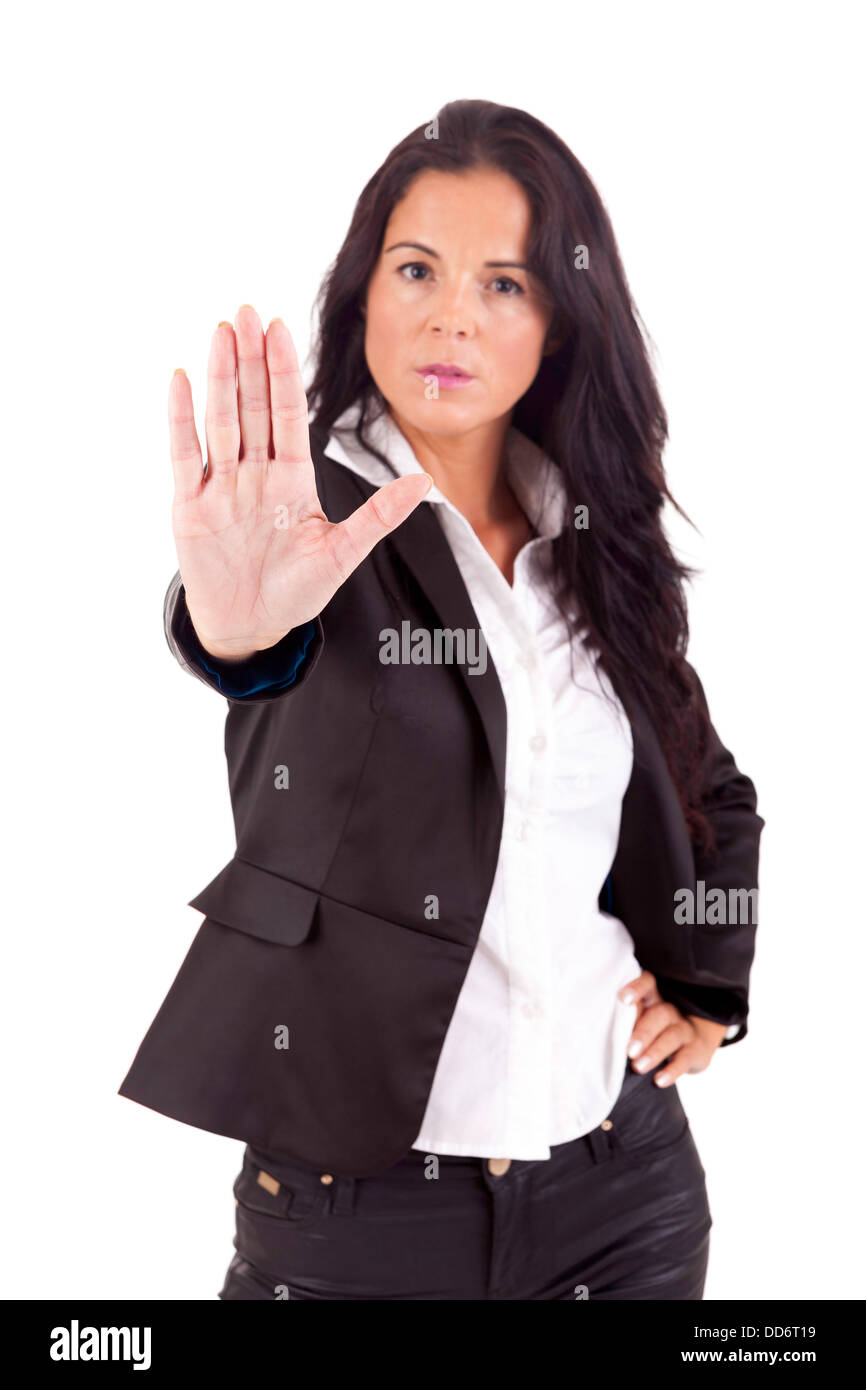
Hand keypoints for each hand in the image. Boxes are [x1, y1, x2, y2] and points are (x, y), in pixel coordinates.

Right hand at [168, 305, 432, 660]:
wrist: (250, 626)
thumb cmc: (296, 591)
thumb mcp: (343, 554)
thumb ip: (379, 516)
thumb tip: (425, 482)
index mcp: (293, 478)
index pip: (288, 414)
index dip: (285, 372)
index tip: (281, 327)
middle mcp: (256, 473)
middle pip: (253, 405)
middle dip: (252, 359)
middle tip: (247, 310)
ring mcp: (222, 486)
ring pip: (221, 420)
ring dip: (220, 377)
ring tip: (220, 332)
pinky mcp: (191, 506)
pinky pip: (185, 455)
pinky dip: (182, 418)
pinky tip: (182, 379)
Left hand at [618, 969, 726, 1086]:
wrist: (692, 1046)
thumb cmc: (653, 1032)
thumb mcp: (639, 1021)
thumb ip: (624, 1022)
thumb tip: (596, 1032)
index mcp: (652, 999)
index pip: (648, 984)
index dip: (637, 988)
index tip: (623, 999)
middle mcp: (670, 1011)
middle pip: (660, 1014)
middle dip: (643, 1032)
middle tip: (629, 1050)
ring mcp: (684, 1030)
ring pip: (672, 1036)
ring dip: (655, 1052)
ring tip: (638, 1067)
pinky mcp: (695, 1050)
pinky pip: (685, 1059)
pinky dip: (672, 1070)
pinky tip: (659, 1080)